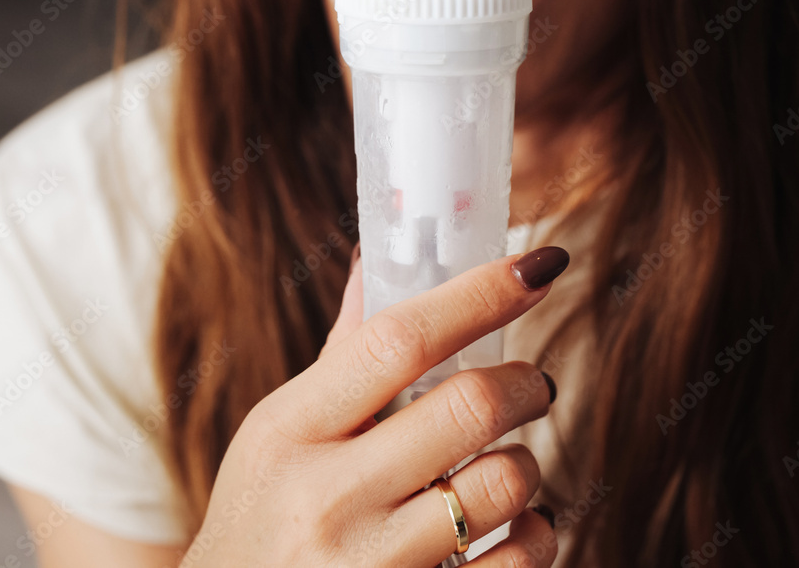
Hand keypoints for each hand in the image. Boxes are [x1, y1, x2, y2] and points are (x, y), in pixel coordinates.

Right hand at [182, 245, 568, 566]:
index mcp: (289, 430)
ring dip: (527, 463)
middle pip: (470, 405)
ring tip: (508, 462)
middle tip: (532, 385)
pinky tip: (515, 525)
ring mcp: (370, 567)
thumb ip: (341, 355)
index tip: (534, 267)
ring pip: (504, 482)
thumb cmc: (262, 519)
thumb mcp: (278, 434)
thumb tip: (377, 261)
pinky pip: (518, 562)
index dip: (479, 294)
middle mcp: (326, 498)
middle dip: (526, 384)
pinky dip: (536, 534)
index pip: (398, 338)